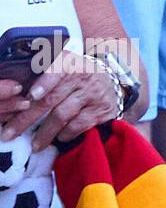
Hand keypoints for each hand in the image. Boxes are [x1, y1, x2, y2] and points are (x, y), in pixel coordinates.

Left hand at [0, 50, 118, 149]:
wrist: (111, 80)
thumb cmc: (78, 74)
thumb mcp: (64, 65)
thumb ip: (43, 73)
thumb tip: (18, 95)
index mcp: (68, 63)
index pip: (54, 71)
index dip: (43, 84)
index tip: (31, 96)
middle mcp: (82, 76)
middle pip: (51, 100)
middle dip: (28, 118)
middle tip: (11, 132)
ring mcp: (93, 94)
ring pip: (63, 115)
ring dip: (46, 132)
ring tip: (35, 145)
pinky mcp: (102, 110)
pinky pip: (79, 125)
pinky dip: (67, 134)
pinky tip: (59, 138)